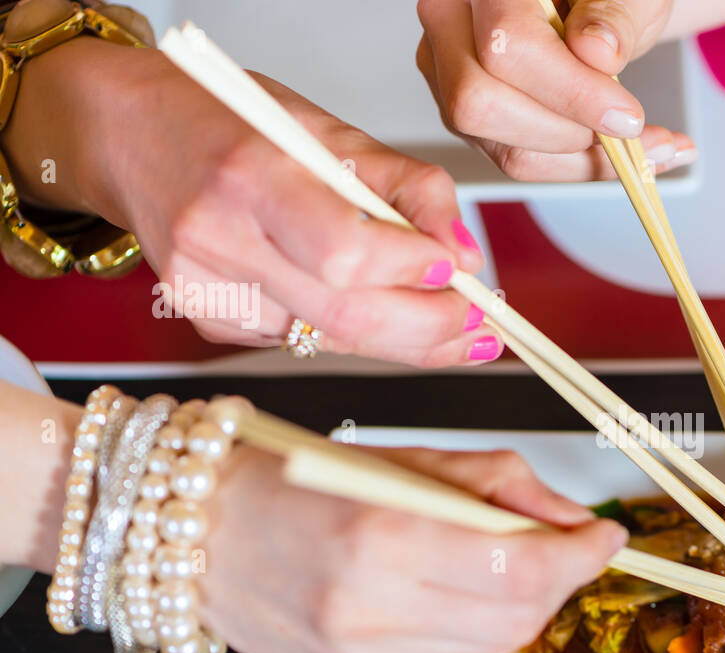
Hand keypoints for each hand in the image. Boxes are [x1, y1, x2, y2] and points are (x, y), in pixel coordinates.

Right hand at [2, 40, 495, 367]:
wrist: (130, 136)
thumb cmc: (229, 124)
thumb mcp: (330, 131)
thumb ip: (410, 190)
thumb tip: (464, 255)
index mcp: (250, 175)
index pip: (345, 253)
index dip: (411, 272)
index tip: (458, 271)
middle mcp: (219, 241)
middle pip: (346, 319)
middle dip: (431, 330)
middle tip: (481, 325)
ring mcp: (207, 292)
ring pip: (333, 342)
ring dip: (408, 341)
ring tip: (455, 325)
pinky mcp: (210, 322)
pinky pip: (305, 343)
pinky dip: (358, 336)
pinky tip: (382, 313)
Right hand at [201, 444, 627, 652]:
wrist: (195, 531)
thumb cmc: (295, 479)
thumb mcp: (407, 457)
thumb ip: (502, 486)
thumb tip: (576, 524)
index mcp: (381, 533)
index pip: (521, 566)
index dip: (581, 556)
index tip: (606, 535)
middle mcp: (367, 605)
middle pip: (518, 618)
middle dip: (560, 580)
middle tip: (566, 546)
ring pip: (489, 644)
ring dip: (519, 602)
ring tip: (499, 557)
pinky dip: (468, 621)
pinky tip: (442, 585)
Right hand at [416, 0, 695, 180]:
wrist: (593, 8)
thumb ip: (615, 13)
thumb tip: (597, 50)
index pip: (507, 46)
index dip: (570, 91)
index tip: (627, 117)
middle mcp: (449, 26)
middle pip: (481, 104)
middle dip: (569, 132)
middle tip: (631, 130)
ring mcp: (449, 77)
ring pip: (502, 148)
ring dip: (584, 161)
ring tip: (650, 148)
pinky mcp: (471, 119)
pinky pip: (520, 162)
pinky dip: (581, 167)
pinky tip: (629, 156)